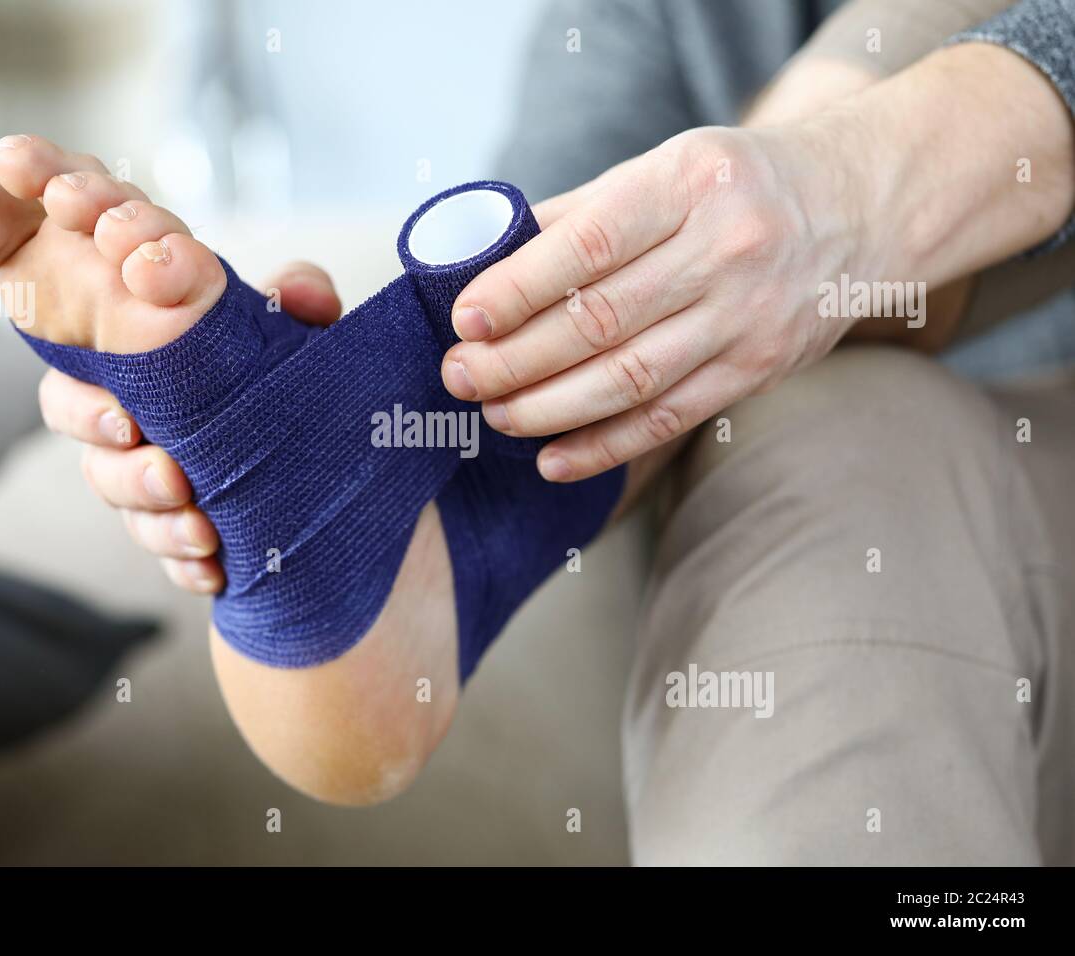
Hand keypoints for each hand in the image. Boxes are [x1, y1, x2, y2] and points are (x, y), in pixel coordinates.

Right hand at [38, 261, 343, 593]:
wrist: (336, 445)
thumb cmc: (289, 366)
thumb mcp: (296, 326)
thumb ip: (297, 298)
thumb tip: (303, 296)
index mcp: (140, 372)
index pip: (77, 384)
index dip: (84, 407)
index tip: (126, 422)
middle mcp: (137, 432)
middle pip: (95, 460)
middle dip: (125, 474)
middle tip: (171, 477)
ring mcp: (160, 490)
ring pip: (131, 514)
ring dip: (160, 526)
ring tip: (202, 529)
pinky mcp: (192, 538)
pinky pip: (175, 564)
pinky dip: (190, 570)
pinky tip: (216, 573)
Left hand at [441, 121, 875, 480]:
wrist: (858, 208)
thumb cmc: (734, 187)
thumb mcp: (665, 168)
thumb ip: (579, 215)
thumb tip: (483, 258)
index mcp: (689, 183)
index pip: (588, 244)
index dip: (519, 288)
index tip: (465, 320)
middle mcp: (727, 248)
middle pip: (601, 321)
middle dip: (516, 358)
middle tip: (460, 376)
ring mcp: (749, 315)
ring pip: (631, 379)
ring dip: (549, 408)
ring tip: (494, 414)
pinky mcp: (760, 368)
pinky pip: (669, 418)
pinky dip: (604, 447)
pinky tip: (552, 459)